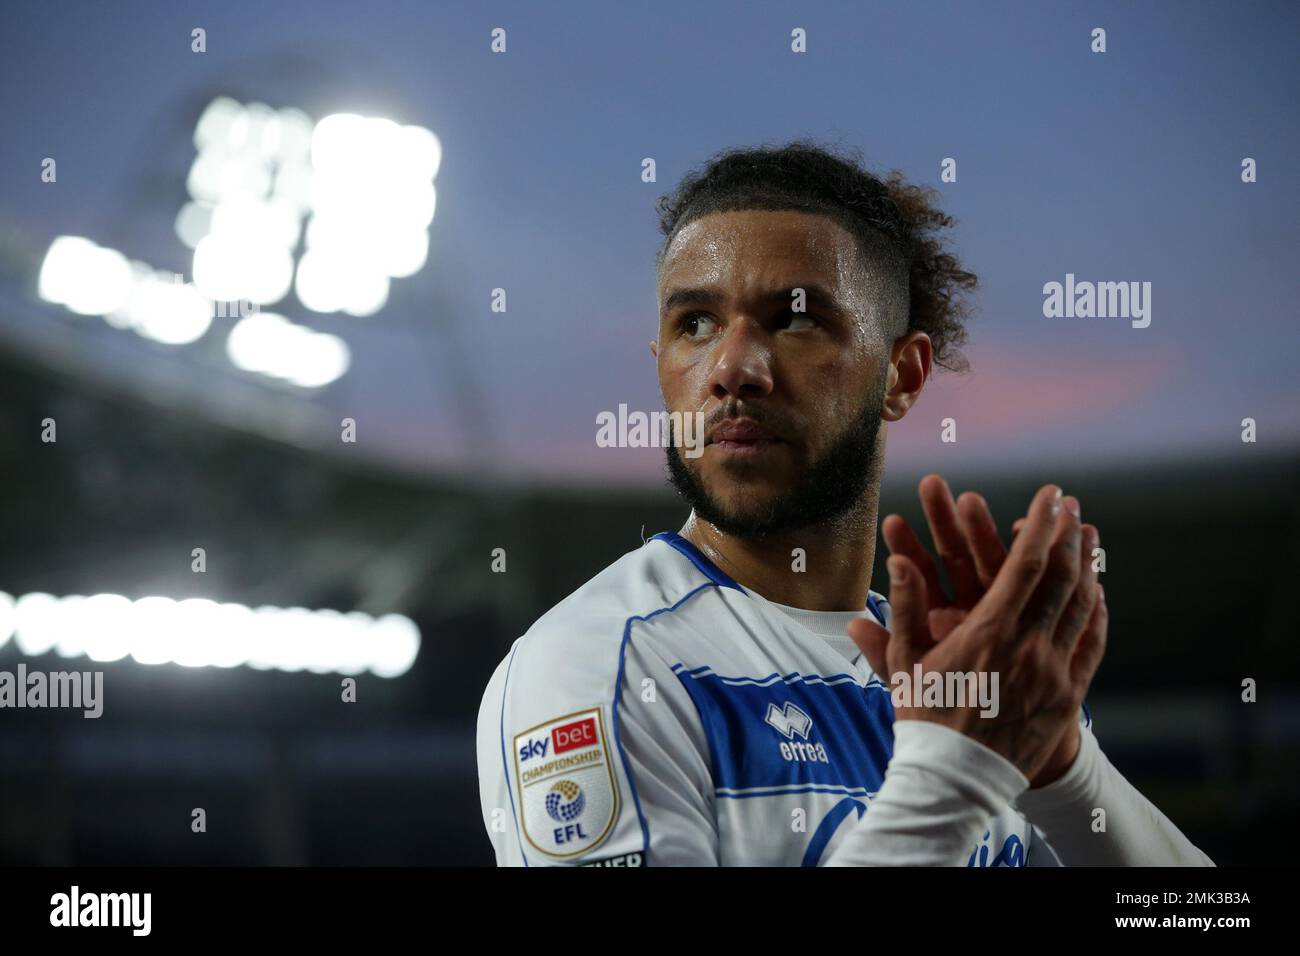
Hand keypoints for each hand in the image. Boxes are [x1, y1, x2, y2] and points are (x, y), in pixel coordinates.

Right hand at [849, 481, 1107, 784]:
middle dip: (1068, 535)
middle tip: (1071, 505)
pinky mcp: (1069, 696)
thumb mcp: (906, 662)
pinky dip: (1096, 613)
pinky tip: (1097, 594)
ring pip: (1081, 607)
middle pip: (1062, 577)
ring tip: (1089, 537)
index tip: (1050, 494)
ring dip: (1087, 567)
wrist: (957, 778)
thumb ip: (904, 607)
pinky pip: (1090, 645)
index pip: (1025, 563)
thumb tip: (898, 559)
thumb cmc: (925, 717)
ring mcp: (1054, 672)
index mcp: (988, 631)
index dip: (1041, 524)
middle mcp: (1029, 646)